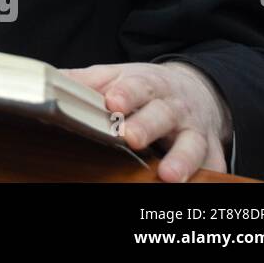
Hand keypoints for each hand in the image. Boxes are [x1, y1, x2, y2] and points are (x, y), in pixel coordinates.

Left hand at [61, 61, 231, 182]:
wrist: (193, 88)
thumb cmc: (143, 86)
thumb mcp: (115, 75)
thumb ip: (86, 80)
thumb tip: (49, 81)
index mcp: (147, 84)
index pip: (136, 86)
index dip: (125, 93)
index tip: (112, 102)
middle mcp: (173, 106)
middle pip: (162, 114)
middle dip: (147, 125)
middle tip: (131, 137)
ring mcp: (193, 128)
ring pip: (191, 143)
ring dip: (181, 159)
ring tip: (168, 175)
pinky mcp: (210, 148)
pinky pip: (214, 162)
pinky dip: (212, 175)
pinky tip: (204, 187)